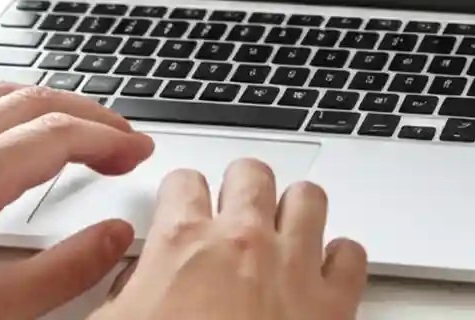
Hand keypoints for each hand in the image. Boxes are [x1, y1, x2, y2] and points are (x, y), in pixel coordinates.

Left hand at [0, 84, 153, 319]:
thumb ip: (60, 275)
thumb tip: (114, 239)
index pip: (58, 135)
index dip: (110, 138)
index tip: (139, 152)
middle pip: (33, 101)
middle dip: (91, 113)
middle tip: (125, 141)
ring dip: (52, 105)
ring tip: (85, 131)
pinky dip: (12, 113)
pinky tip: (22, 141)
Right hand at [92, 159, 366, 319]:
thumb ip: (122, 292)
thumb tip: (130, 281)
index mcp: (184, 244)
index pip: (184, 183)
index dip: (181, 193)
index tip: (181, 203)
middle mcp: (244, 242)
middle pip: (251, 175)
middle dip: (241, 185)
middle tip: (234, 206)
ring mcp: (295, 266)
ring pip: (308, 198)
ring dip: (294, 209)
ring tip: (282, 228)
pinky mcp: (333, 300)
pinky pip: (351, 254)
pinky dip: (340, 257)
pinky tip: (323, 270)